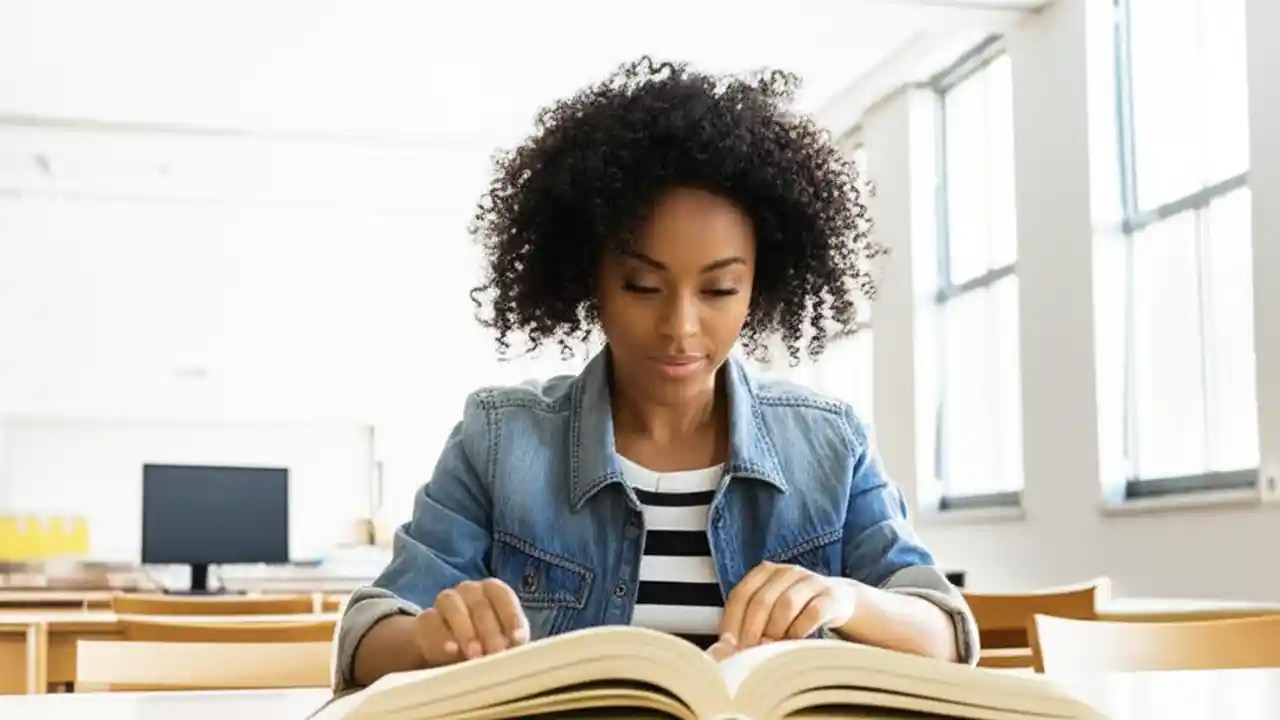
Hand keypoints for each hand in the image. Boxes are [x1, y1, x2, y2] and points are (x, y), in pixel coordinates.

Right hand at [412, 578, 530, 663]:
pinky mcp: (426, 618)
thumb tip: (515, 648)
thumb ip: (509, 641)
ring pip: (453, 605)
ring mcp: (446, 600)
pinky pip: (431, 622)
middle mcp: (469, 589)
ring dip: (466, 630)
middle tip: (496, 653)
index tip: (517, 639)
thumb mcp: (502, 640)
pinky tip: (451, 650)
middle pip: (480, 604)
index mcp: (492, 590)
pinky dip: (441, 637)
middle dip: (490, 631)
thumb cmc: (485, 639)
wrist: (447, 648)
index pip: (502, 594)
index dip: (511, 616)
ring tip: (474, 654)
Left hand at [718, 561, 857, 648]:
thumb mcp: (771, 608)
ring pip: (786, 605)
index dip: (732, 621)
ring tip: (772, 648)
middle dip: (752, 630)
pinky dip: (799, 631)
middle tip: (750, 652)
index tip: (728, 645)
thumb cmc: (796, 610)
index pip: (741, 594)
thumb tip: (725, 648)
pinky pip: (812, 613)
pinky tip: (795, 642)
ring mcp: (811, 581)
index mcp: (766, 572)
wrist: (838, 600)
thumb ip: (749, 620)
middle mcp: (787, 572)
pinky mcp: (831, 596)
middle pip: (762, 600)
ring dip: (775, 631)